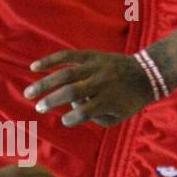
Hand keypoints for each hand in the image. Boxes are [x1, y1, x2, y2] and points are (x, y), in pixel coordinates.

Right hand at [25, 49, 155, 126]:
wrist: (147, 73)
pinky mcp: (91, 55)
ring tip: (29, 93)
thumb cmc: (129, 100)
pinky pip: (67, 55)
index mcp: (108, 99)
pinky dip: (50, 60)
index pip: (83, 112)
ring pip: (65, 73)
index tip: (66, 121)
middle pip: (71, 92)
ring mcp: (95, 66)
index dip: (71, 118)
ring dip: (44, 83)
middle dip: (51, 100)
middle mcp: (100, 82)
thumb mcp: (117, 116)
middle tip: (37, 107)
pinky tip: (34, 67)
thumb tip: (71, 107)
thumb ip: (94, 117)